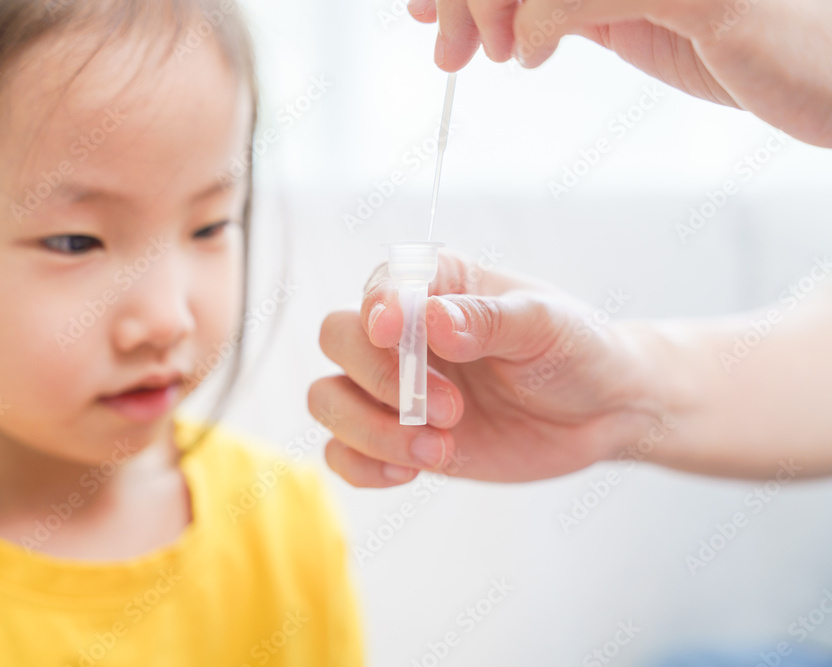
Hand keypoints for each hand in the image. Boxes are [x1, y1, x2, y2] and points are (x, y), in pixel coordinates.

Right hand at [308, 251, 667, 486]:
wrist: (601, 412)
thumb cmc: (576, 349)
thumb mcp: (547, 325)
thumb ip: (489, 319)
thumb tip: (434, 321)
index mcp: (436, 285)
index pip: (380, 287)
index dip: (377, 310)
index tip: (392, 334)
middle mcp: (402, 333)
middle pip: (337, 339)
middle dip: (379, 380)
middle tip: (450, 410)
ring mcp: (392, 388)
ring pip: (328, 399)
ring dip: (370, 430)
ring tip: (437, 451)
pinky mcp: (395, 438)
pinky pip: (342, 453)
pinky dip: (361, 465)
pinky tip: (409, 471)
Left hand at [410, 0, 831, 146]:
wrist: (827, 76)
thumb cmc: (739, 43)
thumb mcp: (637, 14)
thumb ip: (569, 1)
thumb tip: (480, 12)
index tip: (422, 8)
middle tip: (444, 48)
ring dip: (486, 7)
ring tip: (487, 55)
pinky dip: (533, 26)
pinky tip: (527, 59)